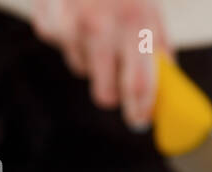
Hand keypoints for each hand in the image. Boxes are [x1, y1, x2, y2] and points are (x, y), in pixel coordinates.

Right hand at [31, 0, 168, 129]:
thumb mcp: (150, 7)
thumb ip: (158, 48)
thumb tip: (162, 91)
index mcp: (135, 23)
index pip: (139, 85)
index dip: (140, 110)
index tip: (141, 120)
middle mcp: (101, 28)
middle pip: (104, 94)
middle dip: (112, 94)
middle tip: (116, 85)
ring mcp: (71, 27)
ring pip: (82, 70)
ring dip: (91, 58)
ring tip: (97, 25)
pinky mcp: (48, 24)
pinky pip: (63, 49)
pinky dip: (71, 38)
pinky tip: (77, 13)